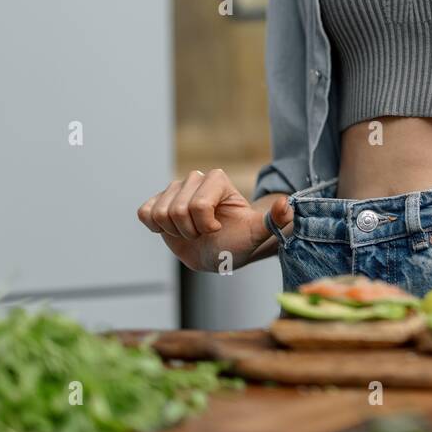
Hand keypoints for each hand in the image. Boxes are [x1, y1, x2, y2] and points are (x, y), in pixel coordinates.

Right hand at [136, 169, 292, 272]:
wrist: (220, 253)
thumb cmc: (238, 241)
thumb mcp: (256, 233)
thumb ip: (273, 220)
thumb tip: (287, 206)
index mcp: (218, 179)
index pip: (198, 205)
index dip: (205, 225)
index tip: (217, 229)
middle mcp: (195, 179)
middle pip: (178, 210)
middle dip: (190, 231)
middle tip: (204, 233)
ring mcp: (174, 189)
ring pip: (159, 213)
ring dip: (175, 231)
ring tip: (191, 232)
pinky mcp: (157, 202)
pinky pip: (144, 213)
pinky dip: (155, 228)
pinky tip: (171, 230)